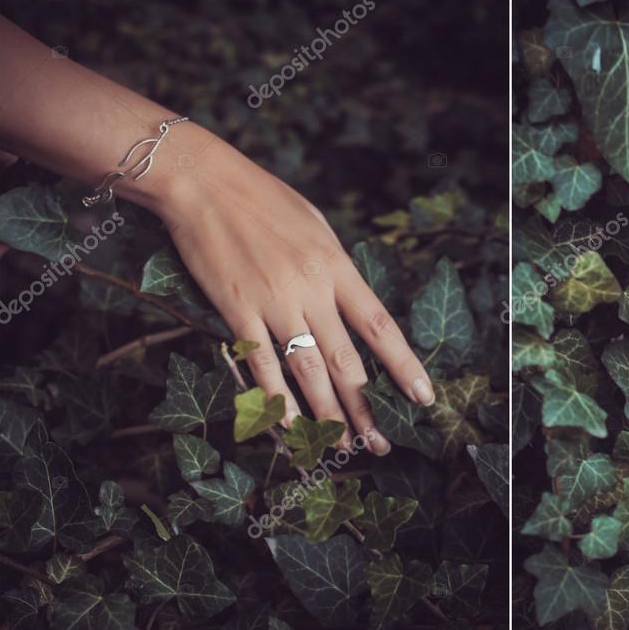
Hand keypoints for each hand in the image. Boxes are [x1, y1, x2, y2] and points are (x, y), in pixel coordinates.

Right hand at [155, 141, 434, 455]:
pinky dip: (276, 401)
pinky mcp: (237, 311)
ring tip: (342, 447)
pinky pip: (260, 365)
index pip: (380, 326)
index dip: (404, 366)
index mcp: (336, 266)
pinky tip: (289, 428)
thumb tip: (349, 299)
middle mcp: (311, 289)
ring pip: (307, 371)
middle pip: (346, 360)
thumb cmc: (263, 198)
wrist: (205, 182)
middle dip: (365, 406)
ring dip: (327, 414)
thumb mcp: (316, 225)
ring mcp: (273, 303)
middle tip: (380, 443)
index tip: (424, 396)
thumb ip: (335, 267)